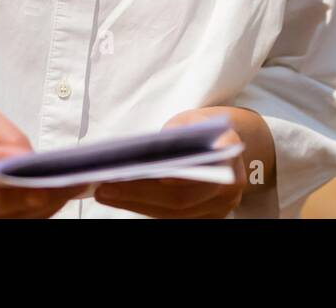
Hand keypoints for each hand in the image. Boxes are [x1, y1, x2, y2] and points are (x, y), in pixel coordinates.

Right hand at [0, 105, 82, 218]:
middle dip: (40, 193)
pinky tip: (57, 198)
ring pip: (11, 218)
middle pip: (2, 202)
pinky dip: (38, 212)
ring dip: (45, 206)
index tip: (53, 164)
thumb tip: (33, 160)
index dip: (23, 167)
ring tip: (73, 189)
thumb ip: (8, 135)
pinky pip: (14, 222)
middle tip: (72, 183)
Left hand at [93, 108, 248, 218]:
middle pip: (182, 198)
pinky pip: (174, 218)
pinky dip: (146, 207)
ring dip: (137, 204)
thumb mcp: (188, 119)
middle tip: (105, 187)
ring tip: (105, 193)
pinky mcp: (207, 217)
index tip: (157, 176)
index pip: (210, 165)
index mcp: (229, 149)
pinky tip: (121, 198)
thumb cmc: (198, 129)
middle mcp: (230, 184)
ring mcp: (220, 205)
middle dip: (140, 193)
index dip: (185, 175)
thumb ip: (173, 134)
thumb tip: (140, 153)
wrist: (222, 144)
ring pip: (176, 213)